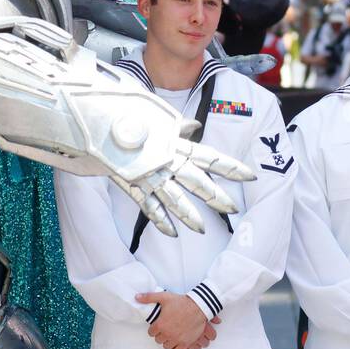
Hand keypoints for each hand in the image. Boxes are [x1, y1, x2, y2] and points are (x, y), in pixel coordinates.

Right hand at [110, 128, 253, 237]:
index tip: (251, 176)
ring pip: (175, 200)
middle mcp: (167, 161)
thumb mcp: (157, 120)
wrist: (98, 119)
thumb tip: (194, 126)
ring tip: (202, 229)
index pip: (210, 157)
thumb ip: (177, 128)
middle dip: (217, 197)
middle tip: (234, 209)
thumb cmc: (129, 115)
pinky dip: (160, 220)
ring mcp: (150, 175)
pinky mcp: (133, 184)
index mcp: (176, 144)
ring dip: (189, 216)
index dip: (231, 167)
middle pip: (198, 183)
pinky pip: (149, 207)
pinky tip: (172, 233)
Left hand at [138, 292, 217, 348]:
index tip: (158, 326)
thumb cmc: (181, 302)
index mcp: (160, 324)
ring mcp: (176, 339)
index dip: (154, 329)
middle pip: (158, 340)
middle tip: (166, 329)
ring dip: (168, 341)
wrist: (198, 306)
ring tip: (171, 335)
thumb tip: (137, 297)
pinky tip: (177, 342)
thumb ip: (149, 297)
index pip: (151, 333)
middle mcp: (167, 334)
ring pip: (166, 346)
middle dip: (161, 335)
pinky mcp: (185, 343)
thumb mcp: (164, 297)